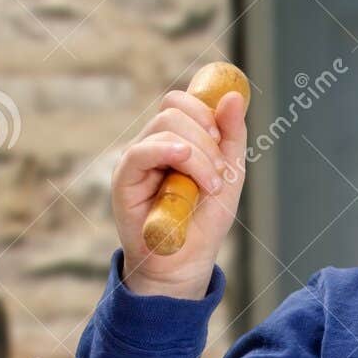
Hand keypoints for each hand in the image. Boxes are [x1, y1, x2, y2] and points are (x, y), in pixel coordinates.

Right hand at [111, 86, 247, 298]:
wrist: (186, 262)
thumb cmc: (204, 221)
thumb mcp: (229, 174)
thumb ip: (232, 135)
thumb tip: (234, 95)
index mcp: (174, 140)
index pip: (181, 102)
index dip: (205, 112)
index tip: (221, 141)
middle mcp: (151, 145)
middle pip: (173, 109)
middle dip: (206, 137)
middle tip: (219, 172)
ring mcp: (136, 161)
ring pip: (164, 126)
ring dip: (198, 154)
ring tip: (210, 187)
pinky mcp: (124, 179)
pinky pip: (140, 151)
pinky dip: (168, 151)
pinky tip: (185, 165)